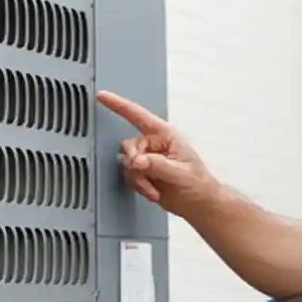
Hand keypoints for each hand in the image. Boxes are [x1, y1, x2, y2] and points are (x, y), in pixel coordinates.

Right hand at [97, 90, 215, 212]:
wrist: (198, 204)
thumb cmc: (198, 183)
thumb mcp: (179, 173)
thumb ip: (156, 165)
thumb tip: (136, 161)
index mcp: (166, 135)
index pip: (139, 116)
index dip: (119, 105)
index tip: (103, 97)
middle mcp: (155, 144)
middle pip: (129, 146)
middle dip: (134, 163)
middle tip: (145, 174)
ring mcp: (148, 159)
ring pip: (127, 163)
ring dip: (139, 179)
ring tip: (155, 187)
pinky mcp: (143, 173)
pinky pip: (129, 176)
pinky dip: (139, 186)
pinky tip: (153, 191)